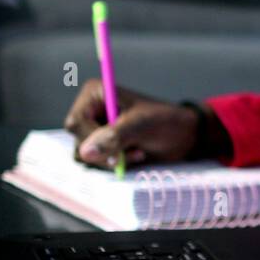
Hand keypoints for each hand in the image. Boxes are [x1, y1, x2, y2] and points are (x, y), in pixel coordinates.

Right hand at [63, 80, 219, 166]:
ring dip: (110, 160)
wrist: (184, 135)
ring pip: (85, 156)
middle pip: (77, 142)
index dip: (91, 139)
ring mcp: (96, 130)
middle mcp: (91, 111)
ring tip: (136, 152)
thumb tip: (85, 152)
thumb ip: (112, 137)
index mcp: (95, 94)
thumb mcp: (140, 126)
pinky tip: (135, 156)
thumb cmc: (165, 122)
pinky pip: (96, 163)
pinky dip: (114, 164)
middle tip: (131, 152)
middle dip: (104, 153)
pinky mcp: (104, 146)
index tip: (116, 149)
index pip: (75, 122)